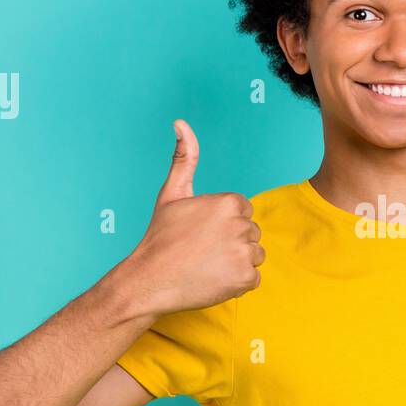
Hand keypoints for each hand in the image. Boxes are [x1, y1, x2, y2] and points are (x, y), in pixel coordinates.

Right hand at [119, 119, 264, 319]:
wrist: (149, 280)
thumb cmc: (160, 237)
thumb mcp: (172, 193)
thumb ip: (184, 158)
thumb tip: (181, 122)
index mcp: (228, 202)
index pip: (243, 211)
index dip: (223, 222)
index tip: (202, 231)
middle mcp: (240, 226)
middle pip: (251, 232)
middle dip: (232, 241)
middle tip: (202, 249)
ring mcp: (244, 253)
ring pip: (255, 255)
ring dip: (237, 261)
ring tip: (208, 264)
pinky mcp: (245, 279)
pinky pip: (253, 278)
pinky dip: (237, 282)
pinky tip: (214, 279)